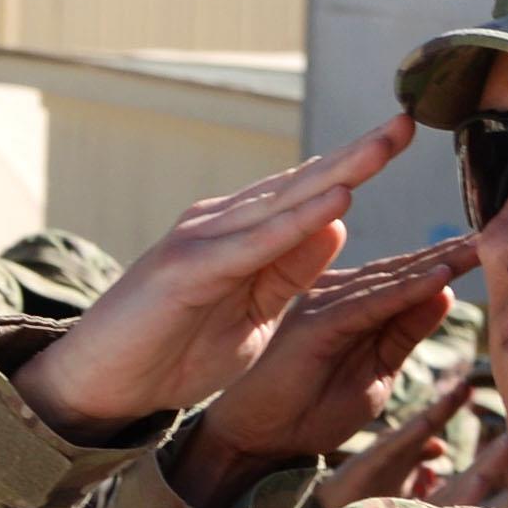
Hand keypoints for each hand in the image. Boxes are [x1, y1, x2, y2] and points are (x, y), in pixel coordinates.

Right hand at [19, 116, 416, 441]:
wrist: (99, 386)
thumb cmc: (172, 354)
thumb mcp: (253, 315)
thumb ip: (290, 271)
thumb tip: (337, 221)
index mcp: (240, 235)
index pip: (306, 193)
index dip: (354, 166)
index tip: (401, 140)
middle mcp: (221, 225)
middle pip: (301, 183)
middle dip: (357, 154)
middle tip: (407, 121)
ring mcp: (202, 242)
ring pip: (283, 202)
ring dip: (338, 172)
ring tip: (386, 145)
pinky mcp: (187, 270)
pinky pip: (255, 245)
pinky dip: (297, 223)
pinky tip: (337, 200)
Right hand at [167, 236, 474, 505]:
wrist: (257, 440)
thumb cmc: (309, 412)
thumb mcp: (376, 374)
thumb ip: (405, 333)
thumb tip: (445, 291)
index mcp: (352, 307)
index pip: (407, 280)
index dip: (449, 262)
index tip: (491, 246)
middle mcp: (338, 296)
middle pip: (405, 270)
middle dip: (452, 253)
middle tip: (500, 230)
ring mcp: (325, 305)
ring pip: (392, 280)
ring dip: (438, 262)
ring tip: (480, 246)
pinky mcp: (317, 323)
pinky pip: (372, 304)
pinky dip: (407, 290)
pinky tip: (440, 276)